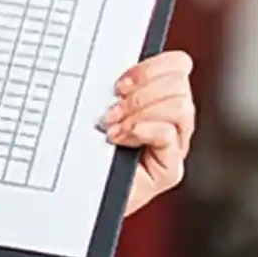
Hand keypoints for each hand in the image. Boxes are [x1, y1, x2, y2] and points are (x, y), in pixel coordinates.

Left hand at [99, 51, 194, 216]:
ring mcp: (173, 146)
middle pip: (180, 84)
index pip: (178, 66)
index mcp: (158, 97)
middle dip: (142, 90)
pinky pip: (169, 135)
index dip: (153, 66)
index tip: (119, 82)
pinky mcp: (169, 170)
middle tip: (112, 106)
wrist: (77, 193)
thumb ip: (109, 85)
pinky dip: (144, 130)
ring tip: (112, 126)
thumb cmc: (84, 148)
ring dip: (140, 111)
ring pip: (180, 107)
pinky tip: (120, 138)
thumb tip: (104, 63)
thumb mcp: (94, 107)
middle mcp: (172, 120)